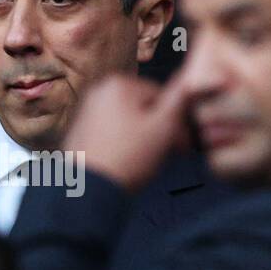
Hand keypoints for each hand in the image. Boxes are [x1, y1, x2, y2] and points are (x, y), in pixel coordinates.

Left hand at [62, 75, 190, 190]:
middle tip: (172, 152)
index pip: (161, 96)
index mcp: (118, 84)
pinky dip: (124, 144)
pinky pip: (111, 133)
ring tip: (149, 159)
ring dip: (144, 137)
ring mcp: (86, 112)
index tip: (183, 140)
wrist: (88, 190)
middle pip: (143, 107)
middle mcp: (98, 93)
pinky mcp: (80, 132)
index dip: (177, 120)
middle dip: (160, 129)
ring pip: (128, 121)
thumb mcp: (164, 126)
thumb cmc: (126, 160)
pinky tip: (130, 162)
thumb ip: (179, 99)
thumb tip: (189, 79)